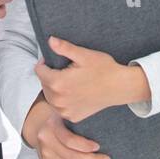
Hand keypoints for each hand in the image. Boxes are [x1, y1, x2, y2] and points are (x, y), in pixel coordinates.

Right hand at [33, 104, 112, 158]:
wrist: (38, 125)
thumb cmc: (57, 116)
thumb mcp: (65, 110)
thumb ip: (77, 115)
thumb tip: (102, 115)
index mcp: (52, 125)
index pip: (69, 140)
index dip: (85, 146)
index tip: (98, 146)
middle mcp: (46, 141)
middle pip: (72, 157)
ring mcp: (46, 155)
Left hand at [34, 36, 148, 122]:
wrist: (120, 87)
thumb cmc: (104, 69)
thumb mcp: (84, 55)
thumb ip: (64, 48)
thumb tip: (50, 40)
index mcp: (58, 83)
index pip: (39, 71)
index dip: (45, 63)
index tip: (54, 60)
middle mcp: (58, 100)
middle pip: (44, 84)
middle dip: (50, 76)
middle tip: (66, 70)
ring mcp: (65, 111)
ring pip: (50, 97)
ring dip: (55, 89)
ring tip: (70, 81)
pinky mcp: (72, 117)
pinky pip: (60, 108)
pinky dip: (64, 101)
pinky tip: (75, 93)